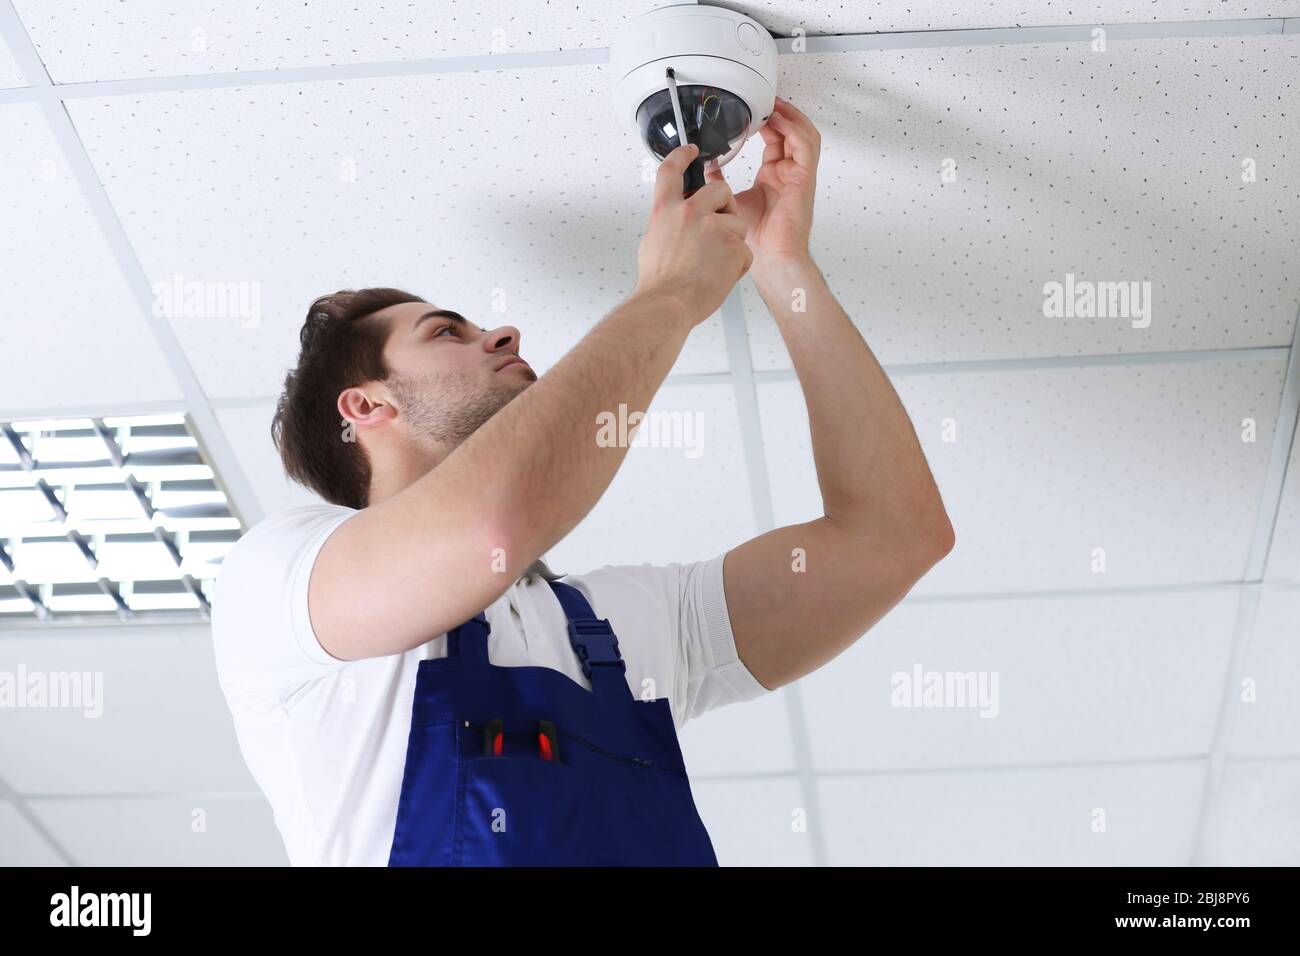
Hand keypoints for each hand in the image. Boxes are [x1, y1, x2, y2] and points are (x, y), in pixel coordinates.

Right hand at [632, 142, 752, 322]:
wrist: (669, 304)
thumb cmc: (659, 282)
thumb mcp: (652, 242)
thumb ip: (666, 224)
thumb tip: (671, 222)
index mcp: (666, 209)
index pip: (672, 170)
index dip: (682, 156)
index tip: (690, 150)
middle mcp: (690, 212)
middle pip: (720, 189)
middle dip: (725, 204)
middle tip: (719, 226)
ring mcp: (714, 227)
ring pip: (736, 221)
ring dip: (731, 240)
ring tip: (714, 262)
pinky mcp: (733, 245)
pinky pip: (743, 249)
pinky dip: (737, 264)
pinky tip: (721, 274)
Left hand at [704, 96, 820, 266]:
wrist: (769, 259)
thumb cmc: (755, 240)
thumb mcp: (728, 200)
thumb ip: (717, 180)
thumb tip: (703, 166)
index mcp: (773, 178)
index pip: (774, 141)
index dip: (766, 122)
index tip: (752, 109)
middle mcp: (787, 174)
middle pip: (789, 133)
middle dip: (778, 113)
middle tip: (763, 98)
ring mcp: (798, 175)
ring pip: (802, 134)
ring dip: (789, 116)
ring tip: (773, 103)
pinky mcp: (804, 178)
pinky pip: (806, 145)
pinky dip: (794, 128)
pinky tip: (780, 119)